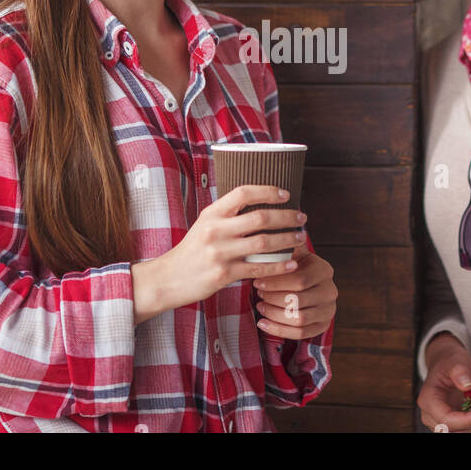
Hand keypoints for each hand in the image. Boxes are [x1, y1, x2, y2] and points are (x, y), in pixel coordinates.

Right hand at [155, 185, 307, 309]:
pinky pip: (258, 268)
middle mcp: (215, 230)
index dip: (268, 191)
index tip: (286, 194)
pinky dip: (278, 266)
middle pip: (260, 217)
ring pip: (263, 242)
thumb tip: (260, 204)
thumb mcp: (204, 225)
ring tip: (300, 237)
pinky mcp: (224, 274)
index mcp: (211, 213)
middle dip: (287, 216)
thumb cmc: (192, 250)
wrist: (168, 278)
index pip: (243, 193)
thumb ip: (228, 215)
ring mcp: (219, 253)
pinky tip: (291, 263)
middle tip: (302, 217)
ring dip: (287, 239)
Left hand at [252, 243, 335, 339]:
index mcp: (324, 270)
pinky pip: (300, 334)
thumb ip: (284, 247)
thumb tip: (269, 234)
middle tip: (258, 294)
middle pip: (299, 300)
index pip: (300, 280)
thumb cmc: (296, 268)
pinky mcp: (323, 326)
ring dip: (275, 314)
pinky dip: (278, 330)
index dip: (276, 282)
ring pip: (299, 318)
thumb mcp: (294, 254)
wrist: (311, 286)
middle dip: (273, 298)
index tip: (257, 281)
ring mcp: (328, 310)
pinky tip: (262, 323)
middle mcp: (330, 291)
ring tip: (260, 306)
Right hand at [417, 334, 470, 432]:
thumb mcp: (456, 360)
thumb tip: (467, 385)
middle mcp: (430, 414)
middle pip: (452, 431)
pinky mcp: (450, 424)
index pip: (445, 419)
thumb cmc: (449, 362)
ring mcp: (439, 421)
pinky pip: (464, 432)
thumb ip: (460, 371)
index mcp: (428, 399)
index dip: (466, 421)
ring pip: (459, 434)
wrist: (446, 364)